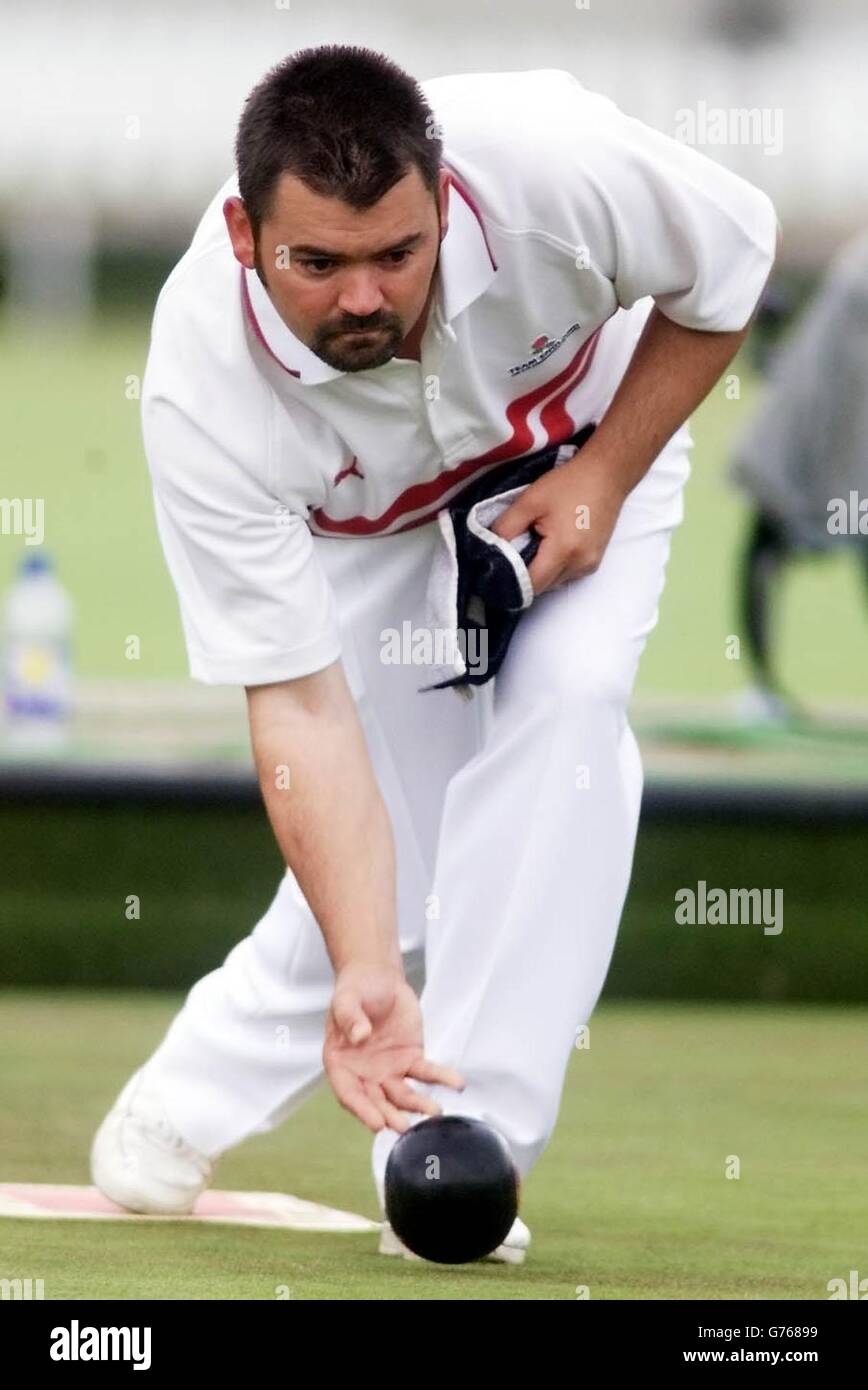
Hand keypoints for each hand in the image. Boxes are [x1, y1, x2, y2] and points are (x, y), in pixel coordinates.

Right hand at [323, 962, 464, 1132]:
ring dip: (417, 1104)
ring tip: (434, 1111)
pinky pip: (426, 1072)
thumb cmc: (355, 990)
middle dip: (390, 1115)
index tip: (377, 1123)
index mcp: (341, 1064)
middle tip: (403, 1126)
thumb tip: (359, 1036)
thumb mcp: (346, 999)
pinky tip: (455, 1083)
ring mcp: (388, 1070)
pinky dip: (441, 1078)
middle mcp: (364, 1073)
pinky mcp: (410, 1059)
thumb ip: (349, 1017)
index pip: (349, 1093)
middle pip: (377, 1100)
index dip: (362, 1110)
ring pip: (402, 1094)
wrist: (377, 978)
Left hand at [489, 449, 625, 595]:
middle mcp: (580, 565)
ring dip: (539, 570)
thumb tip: (488, 548)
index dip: (510, 581)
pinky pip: (565, 574)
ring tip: (533, 544)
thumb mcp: (530, 501)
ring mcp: (589, 565)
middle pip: (542, 587)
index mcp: (564, 550)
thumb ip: (505, 528)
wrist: (607, 474)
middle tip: (512, 552)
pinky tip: (549, 544)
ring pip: (553, 582)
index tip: (495, 570)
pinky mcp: (593, 562)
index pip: (531, 585)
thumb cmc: (569, 483)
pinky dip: (552, 565)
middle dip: (523, 574)